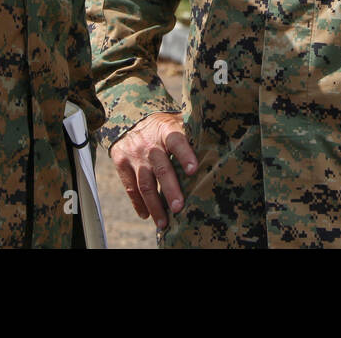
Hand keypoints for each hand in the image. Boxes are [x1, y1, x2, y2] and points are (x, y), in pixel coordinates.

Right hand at [109, 112, 197, 228]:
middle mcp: (150, 144)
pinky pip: (130, 187)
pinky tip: (146, 215)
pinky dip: (138, 203)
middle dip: (170, 190)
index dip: (185, 156)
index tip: (193, 171)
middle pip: (162, 169)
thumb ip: (192, 133)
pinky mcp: (121, 162)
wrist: (128, 118)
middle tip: (179, 208)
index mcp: (167, 131)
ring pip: (145, 184)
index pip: (177, 142)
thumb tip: (220, 145)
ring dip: (155, 205)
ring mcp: (134, 154)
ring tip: (163, 223)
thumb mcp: (176, 121)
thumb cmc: (163, 126)